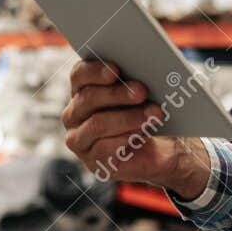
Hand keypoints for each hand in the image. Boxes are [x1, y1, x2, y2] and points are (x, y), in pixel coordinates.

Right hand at [62, 59, 205, 193]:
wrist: (157, 150)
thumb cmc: (144, 113)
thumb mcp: (140, 94)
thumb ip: (134, 81)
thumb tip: (143, 72)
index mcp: (81, 90)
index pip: (79, 75)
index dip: (95, 71)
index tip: (116, 69)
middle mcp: (74, 113)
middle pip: (89, 98)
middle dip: (117, 94)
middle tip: (141, 91)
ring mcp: (79, 139)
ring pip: (98, 124)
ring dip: (128, 118)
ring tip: (153, 113)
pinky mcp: (92, 161)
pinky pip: (104, 148)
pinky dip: (126, 139)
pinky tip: (141, 134)